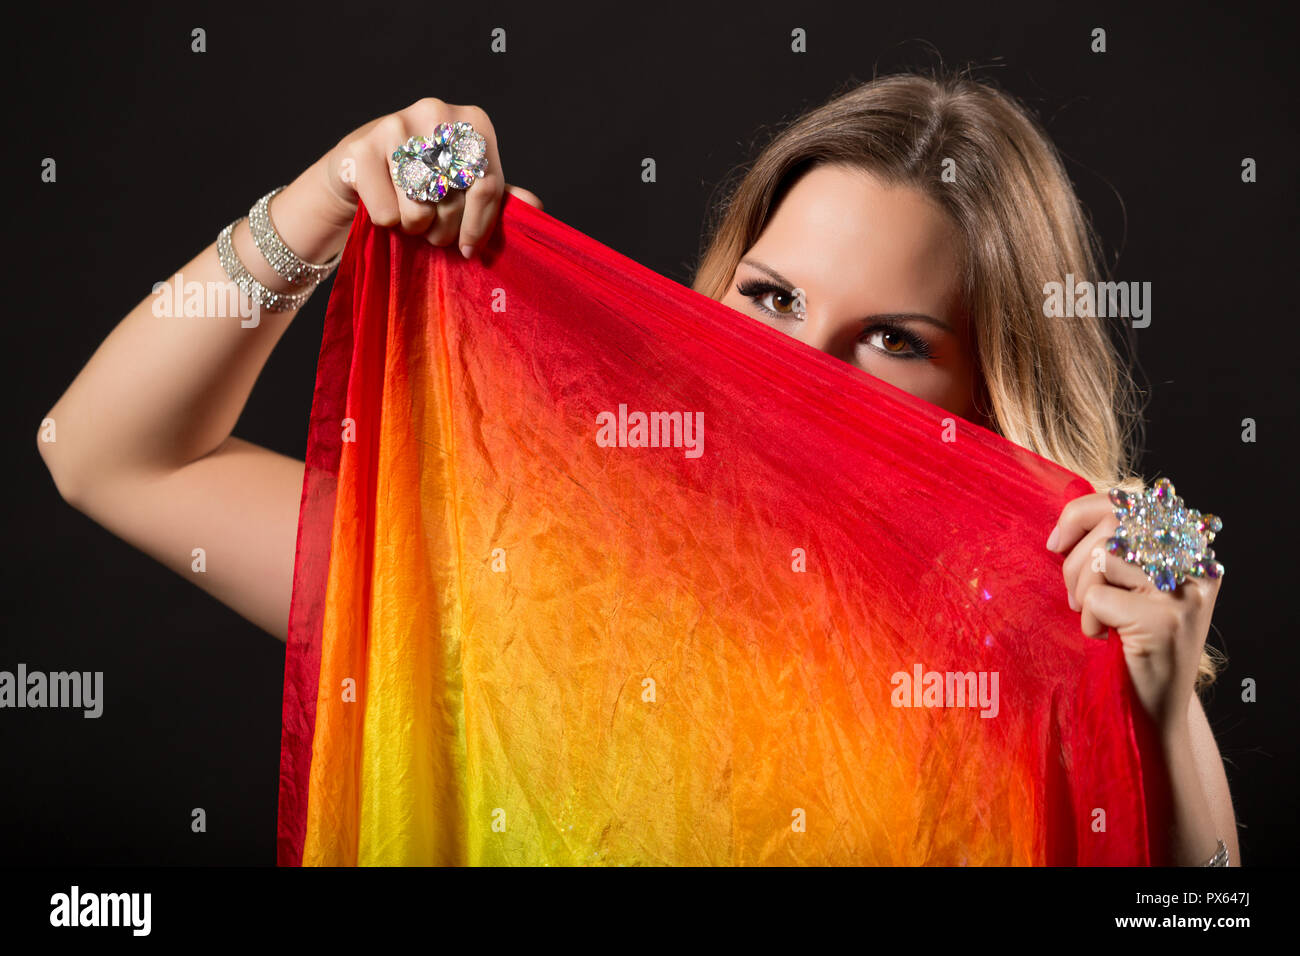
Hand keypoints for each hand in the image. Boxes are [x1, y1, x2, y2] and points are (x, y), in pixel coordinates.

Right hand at [321, 97, 542, 257]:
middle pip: (454, 200)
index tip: (469, 248)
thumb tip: (535, 207)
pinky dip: (387, 223)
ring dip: (415, 228)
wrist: (362, 165)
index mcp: (472, 121)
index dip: (479, 226)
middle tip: (434, 229)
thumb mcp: (468, 185)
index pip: (487, 187)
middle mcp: (436, 113)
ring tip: (411, 217)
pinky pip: (387, 214)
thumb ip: (500, 195)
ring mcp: (396, 126)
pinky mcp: (361, 148)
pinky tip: (384, 205)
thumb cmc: (426, 178)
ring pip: (419, 210)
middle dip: (445, 229)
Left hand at [1046, 493, 1222, 731]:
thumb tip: (1065, 525)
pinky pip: (1098, 596)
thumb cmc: (1133, 645)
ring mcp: (1184, 592)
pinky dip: (1090, 620)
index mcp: (1190, 548)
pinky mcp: (1166, 620)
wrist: (1155, 714)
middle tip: (1074, 597)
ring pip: (1103, 555)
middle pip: (1114, 523)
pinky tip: (1108, 640)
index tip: (1056, 543)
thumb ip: (1115, 547)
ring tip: (1097, 619)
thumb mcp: (1130, 588)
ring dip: (1082, 589)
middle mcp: (1196, 564)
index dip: (1082, 513)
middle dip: (1076, 560)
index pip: (1129, 501)